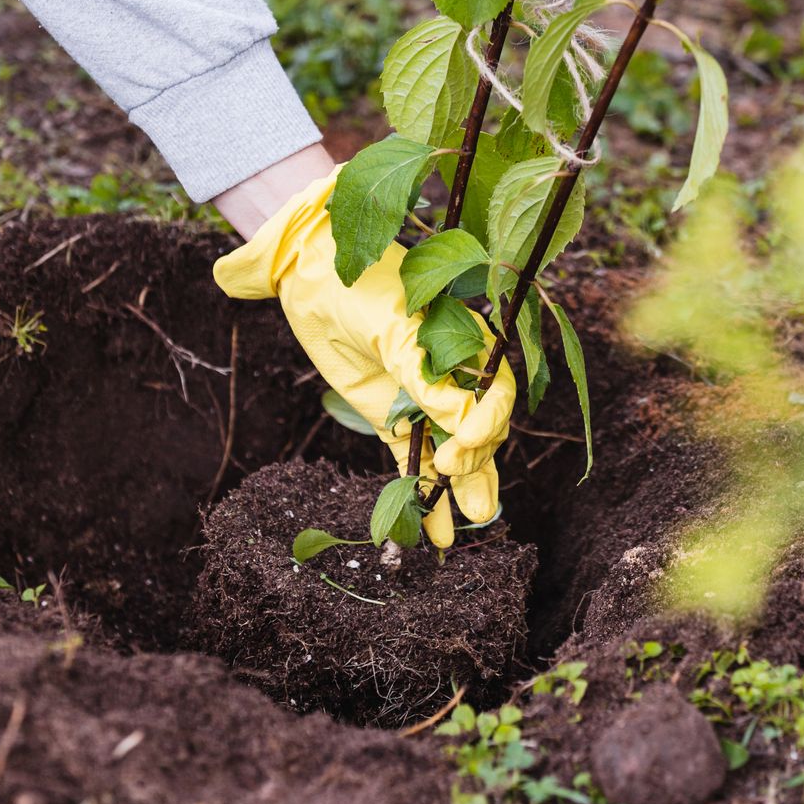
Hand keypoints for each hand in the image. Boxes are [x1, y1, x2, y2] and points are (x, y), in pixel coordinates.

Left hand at [212, 168, 515, 547]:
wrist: (309, 274)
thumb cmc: (357, 284)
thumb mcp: (390, 324)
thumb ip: (422, 372)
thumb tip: (459, 420)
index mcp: (465, 339)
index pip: (494, 391)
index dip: (485, 424)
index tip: (459, 448)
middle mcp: (451, 370)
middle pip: (479, 427)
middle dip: (476, 462)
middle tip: (459, 490)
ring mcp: (421, 396)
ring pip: (453, 450)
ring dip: (460, 489)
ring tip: (463, 529)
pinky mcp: (392, 416)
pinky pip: (415, 459)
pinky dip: (423, 492)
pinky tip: (435, 529)